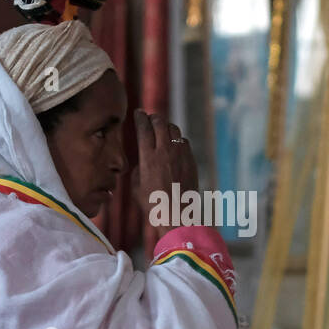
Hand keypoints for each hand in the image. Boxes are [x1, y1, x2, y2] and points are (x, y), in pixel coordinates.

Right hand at [133, 110, 197, 247]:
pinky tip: (173, 144)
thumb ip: (139, 166)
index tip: (138, 113)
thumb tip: (143, 158)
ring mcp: (180, 155)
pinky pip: (184, 142)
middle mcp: (165, 152)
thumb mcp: (136, 185)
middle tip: (150, 118)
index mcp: (148, 157)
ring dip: (166, 126)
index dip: (140, 117)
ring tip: (161, 129)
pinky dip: (177, 139)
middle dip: (153, 117)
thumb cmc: (152, 204)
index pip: (143, 128)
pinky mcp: (191, 161)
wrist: (177, 215)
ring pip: (174, 129)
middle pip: (160, 123)